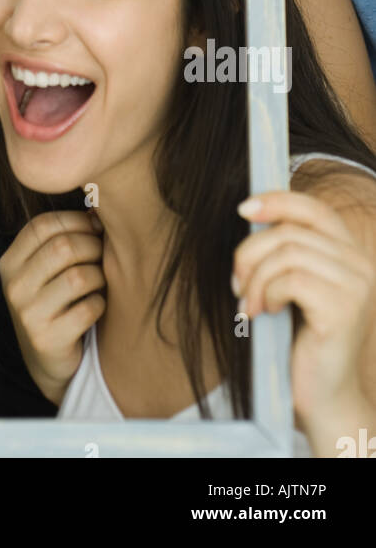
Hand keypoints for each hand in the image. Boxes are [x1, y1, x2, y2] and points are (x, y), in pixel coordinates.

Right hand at [0, 209, 104, 406]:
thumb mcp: (46, 270)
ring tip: (101, 282)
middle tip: (104, 255)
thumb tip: (97, 210)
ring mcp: (28, 314)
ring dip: (100, 277)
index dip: (76, 220)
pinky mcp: (48, 339)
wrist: (49, 363)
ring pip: (79, 277)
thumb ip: (61, 240)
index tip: (96, 226)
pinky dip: (100, 305)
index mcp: (9, 262)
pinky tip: (96, 308)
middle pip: (63, 247)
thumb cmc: (56, 304)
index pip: (43, 225)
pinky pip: (89, 309)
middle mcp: (12, 286)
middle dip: (93, 246)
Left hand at [234, 190, 375, 451]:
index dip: (277, 201)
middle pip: (290, 231)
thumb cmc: (304, 341)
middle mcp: (361, 264)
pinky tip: (263, 313)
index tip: (243, 209)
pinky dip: (266, 293)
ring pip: (286, 254)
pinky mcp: (344, 309)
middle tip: (237, 283)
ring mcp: (357, 286)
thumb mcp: (295, 286)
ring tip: (248, 304)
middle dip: (250, 253)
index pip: (314, 208)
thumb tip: (251, 213)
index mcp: (351, 254)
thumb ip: (287, 252)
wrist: (325, 397)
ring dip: (255, 278)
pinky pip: (290, 281)